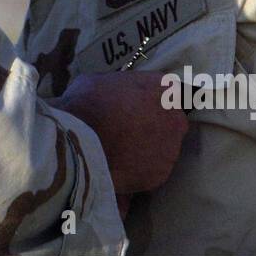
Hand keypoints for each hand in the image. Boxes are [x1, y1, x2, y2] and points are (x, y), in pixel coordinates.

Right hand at [55, 70, 187, 194]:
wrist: (81, 144)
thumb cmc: (87, 106)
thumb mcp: (98, 81)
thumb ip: (116, 87)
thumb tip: (110, 93)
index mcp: (162, 88)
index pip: (170, 92)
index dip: (153, 101)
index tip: (140, 107)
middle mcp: (175, 117)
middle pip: (171, 122)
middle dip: (154, 127)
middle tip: (128, 131)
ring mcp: (171, 148)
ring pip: (163, 149)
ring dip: (147, 150)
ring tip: (120, 152)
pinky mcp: (161, 174)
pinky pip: (151, 171)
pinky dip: (139, 171)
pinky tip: (119, 167)